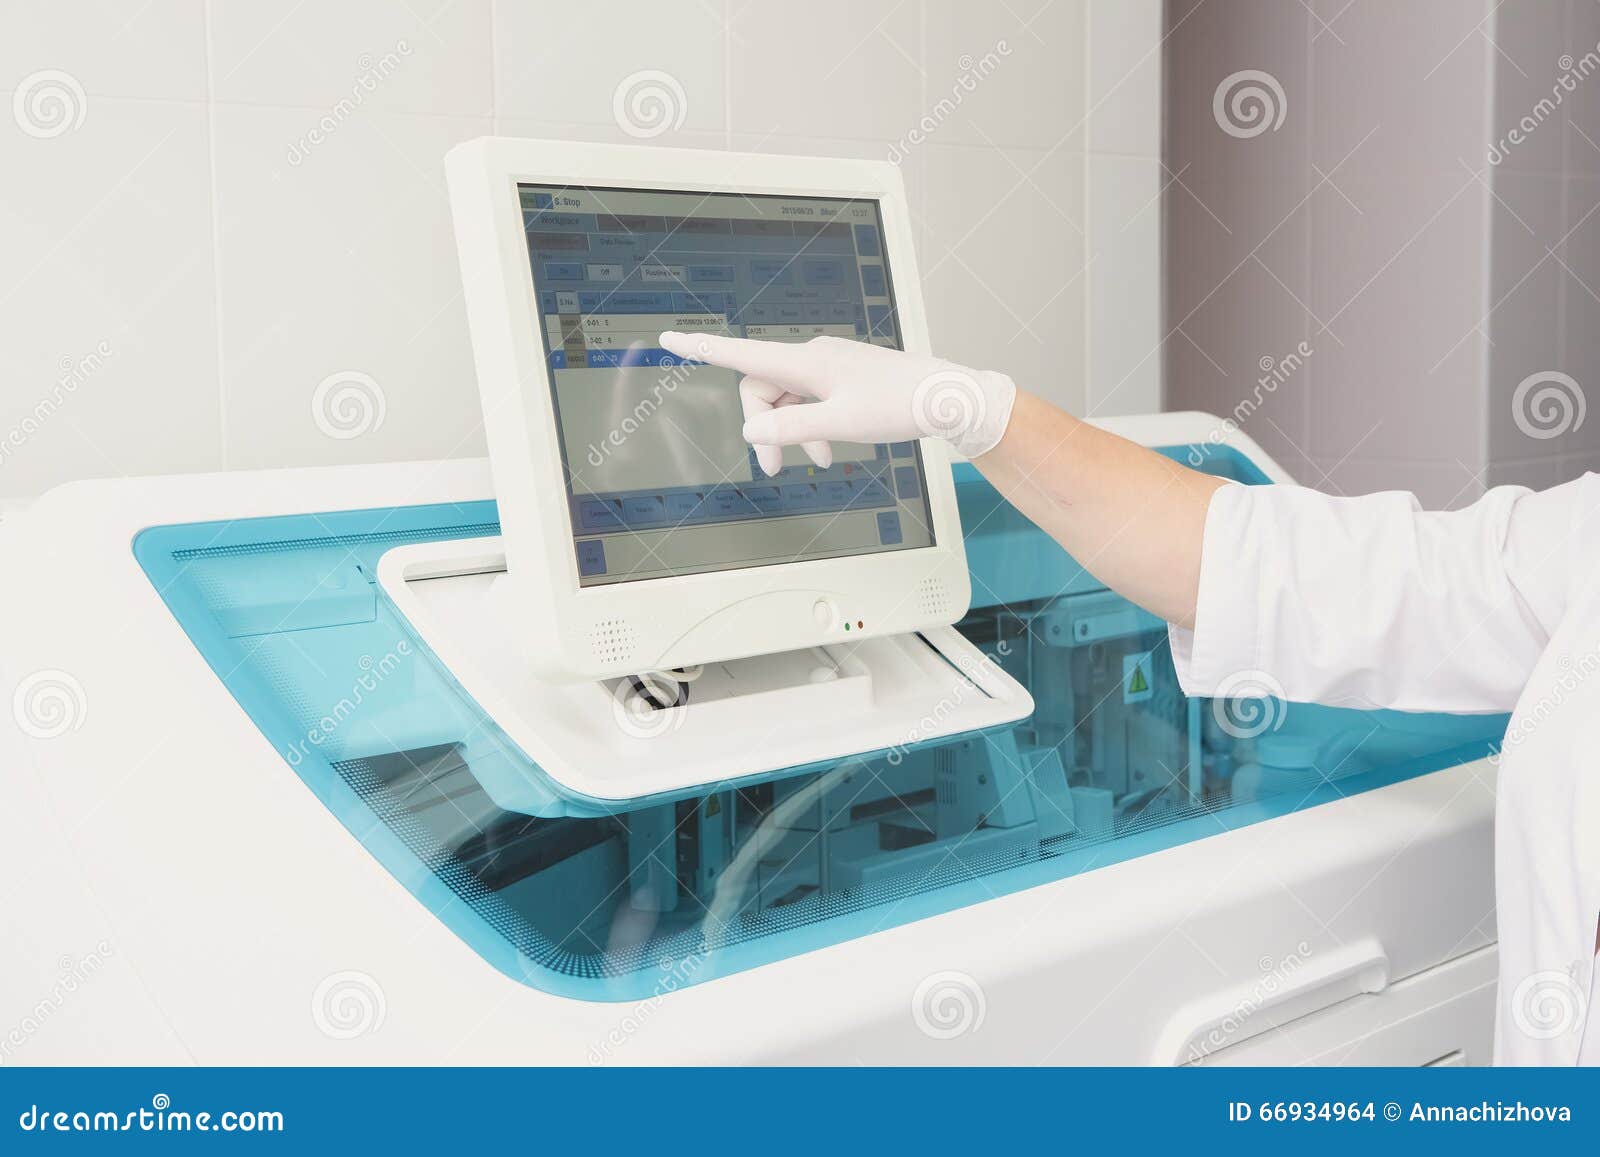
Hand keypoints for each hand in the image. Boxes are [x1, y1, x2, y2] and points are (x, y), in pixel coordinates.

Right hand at [657, 331, 1016, 475]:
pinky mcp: (844, 379)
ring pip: (790, 400)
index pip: (743, 354)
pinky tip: (831, 451)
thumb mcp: (841, 424)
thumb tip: (753, 434)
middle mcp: (814, 358)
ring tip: (818, 463)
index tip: (669, 339)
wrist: (945, 397)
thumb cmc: (900, 404)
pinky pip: (812, 401)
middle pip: (764, 389)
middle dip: (765, 429)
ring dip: (794, 433)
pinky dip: (814, 426)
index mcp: (808, 362)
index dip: (702, 349)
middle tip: (776, 470)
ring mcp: (829, 368)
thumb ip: (792, 429)